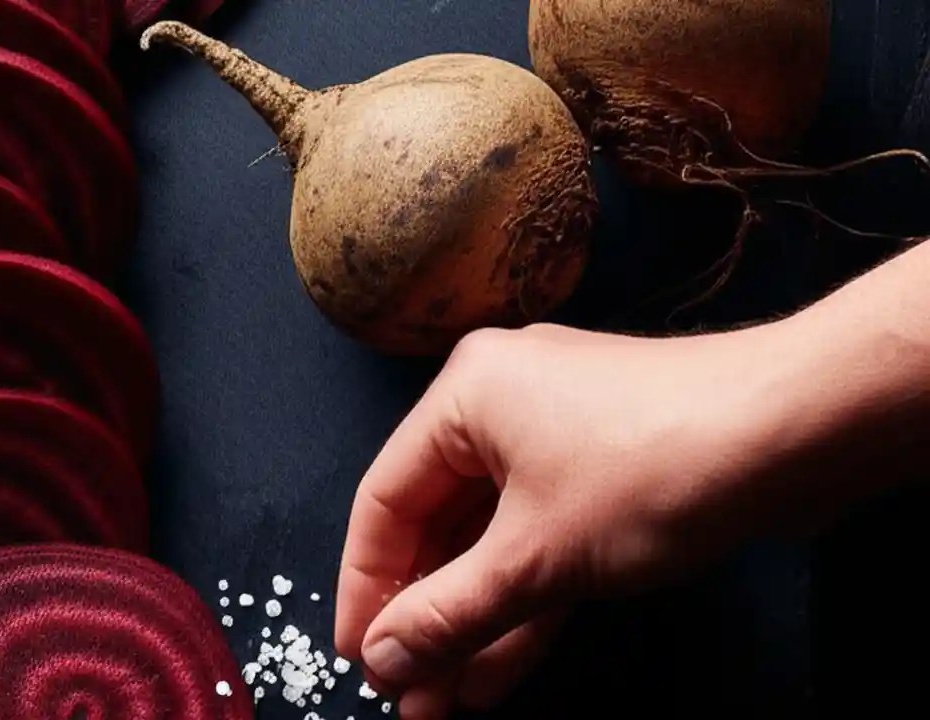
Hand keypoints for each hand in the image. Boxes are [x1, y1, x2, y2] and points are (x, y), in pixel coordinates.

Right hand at [333, 322, 799, 717]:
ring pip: (494, 541)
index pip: (385, 501)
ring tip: (446, 699)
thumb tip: (382, 659)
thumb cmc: (654, 469)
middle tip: (408, 693)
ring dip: (473, 619)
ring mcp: (558, 439)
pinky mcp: (605, 472)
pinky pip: (544, 540)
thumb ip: (449, 613)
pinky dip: (524, 600)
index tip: (358, 659)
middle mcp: (501, 406)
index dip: (366, 587)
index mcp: (465, 396)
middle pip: (439, 525)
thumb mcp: (535, 556)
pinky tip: (498, 670)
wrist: (801, 429)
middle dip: (427, 616)